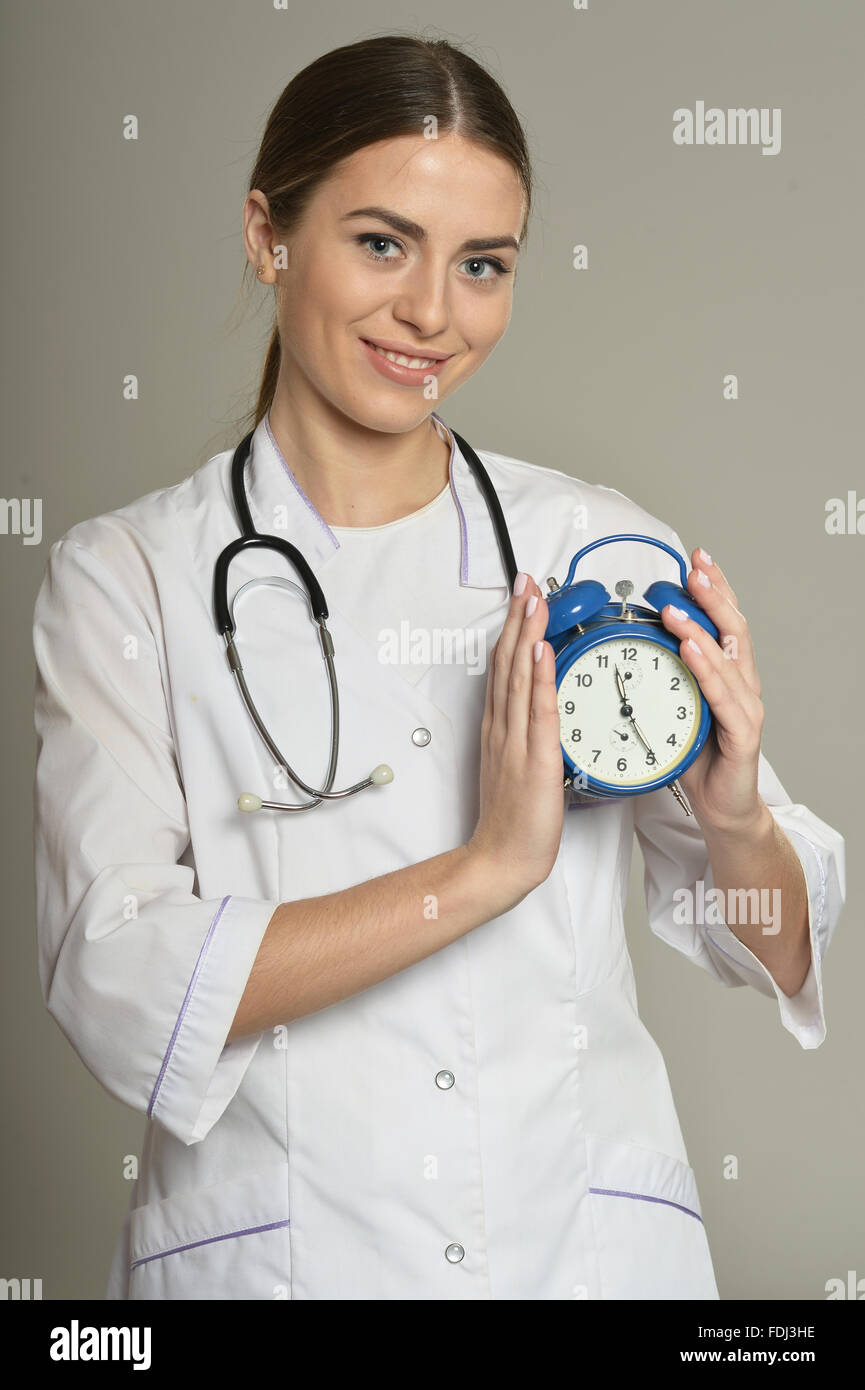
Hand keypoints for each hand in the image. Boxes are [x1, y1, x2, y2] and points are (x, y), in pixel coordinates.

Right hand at [468, 573, 564, 907]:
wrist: (502, 858)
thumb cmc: (513, 821)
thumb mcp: (516, 767)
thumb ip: (525, 736)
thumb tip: (541, 710)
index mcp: (501, 728)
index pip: (505, 668)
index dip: (513, 629)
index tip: (524, 597)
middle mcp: (504, 727)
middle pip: (508, 663)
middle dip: (519, 618)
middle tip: (528, 581)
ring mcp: (516, 741)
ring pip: (519, 677)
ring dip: (527, 635)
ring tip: (535, 599)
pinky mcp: (534, 758)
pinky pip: (537, 710)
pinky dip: (538, 678)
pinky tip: (541, 651)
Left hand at [660, 547, 765, 833]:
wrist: (721, 807)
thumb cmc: (696, 758)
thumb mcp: (673, 707)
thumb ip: (662, 676)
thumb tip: (630, 644)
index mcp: (724, 674)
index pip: (721, 621)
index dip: (713, 588)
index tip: (695, 559)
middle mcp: (741, 684)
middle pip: (732, 628)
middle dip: (713, 595)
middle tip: (694, 568)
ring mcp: (746, 708)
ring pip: (727, 659)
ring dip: (700, 628)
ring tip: (677, 606)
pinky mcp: (743, 736)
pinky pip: (724, 698)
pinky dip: (707, 671)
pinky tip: (692, 651)